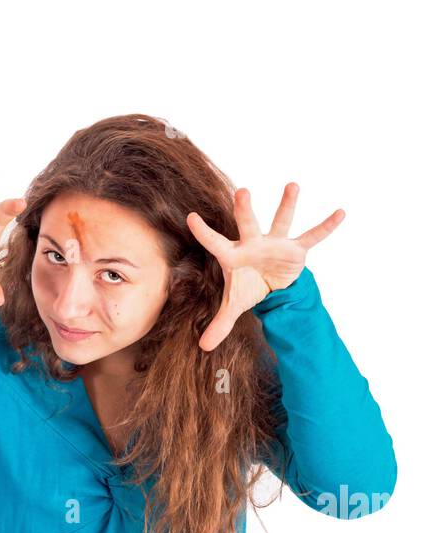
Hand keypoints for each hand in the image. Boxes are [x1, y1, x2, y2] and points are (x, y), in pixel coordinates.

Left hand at [187, 183, 343, 350]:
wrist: (272, 286)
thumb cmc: (248, 286)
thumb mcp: (234, 305)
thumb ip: (219, 324)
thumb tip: (203, 347)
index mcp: (234, 255)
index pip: (214, 242)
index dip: (203, 232)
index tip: (190, 218)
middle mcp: (254, 243)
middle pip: (248, 224)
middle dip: (245, 210)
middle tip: (242, 192)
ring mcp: (276, 244)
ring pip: (281, 221)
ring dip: (287, 205)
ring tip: (292, 185)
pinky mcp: (296, 250)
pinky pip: (313, 237)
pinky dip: (326, 227)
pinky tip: (341, 213)